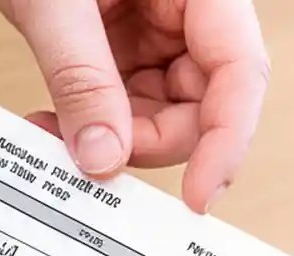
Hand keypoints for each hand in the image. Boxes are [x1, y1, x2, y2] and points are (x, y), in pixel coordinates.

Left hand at [0, 0, 269, 212]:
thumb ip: (80, 78)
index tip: (199, 198)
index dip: (227, 141)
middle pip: (202, 106)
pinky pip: (125, 105)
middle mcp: (191, 11)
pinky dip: (91, 125)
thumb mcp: (54, 1)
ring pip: (162, 115)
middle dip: (147, 143)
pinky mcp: (126, 47)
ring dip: (111, 140)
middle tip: (90, 160)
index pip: (240, 73)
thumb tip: (102, 159)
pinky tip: (54, 124)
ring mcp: (159, 32)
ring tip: (52, 133)